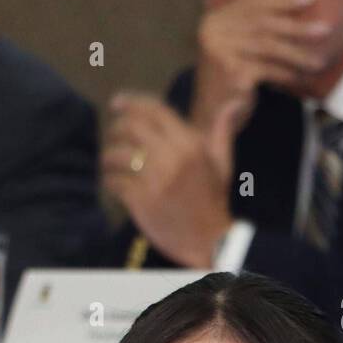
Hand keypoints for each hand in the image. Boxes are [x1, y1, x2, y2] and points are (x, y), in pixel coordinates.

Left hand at [102, 91, 240, 267]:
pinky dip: (109, 182)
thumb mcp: (222, 161)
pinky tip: (114, 185)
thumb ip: (222, 130)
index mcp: (190, 143)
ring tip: (110, 164)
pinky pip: (114, 182)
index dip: (131, 103)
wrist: (209, 239)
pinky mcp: (141, 200)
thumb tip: (234, 103)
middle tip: (113, 137)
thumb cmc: (213, 199)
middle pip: (131, 128)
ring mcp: (155, 179)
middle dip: (116, 129)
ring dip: (108, 158)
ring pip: (117, 155)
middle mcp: (172, 156)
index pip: (154, 111)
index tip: (116, 103)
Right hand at [193, 0, 331, 136]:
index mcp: (213, 20)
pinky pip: (267, 68)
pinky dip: (285, 73)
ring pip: (268, 47)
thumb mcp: (238, 45)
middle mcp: (213, 33)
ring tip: (318, 61)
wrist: (209, 116)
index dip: (282, 0)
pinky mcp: (231, 74)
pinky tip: (298, 77)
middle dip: (297, 27)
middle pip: (263, 24)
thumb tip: (297, 5)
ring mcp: (220, 53)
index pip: (252, 4)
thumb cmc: (229, 79)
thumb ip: (254, 25)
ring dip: (297, 54)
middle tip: (324, 29)